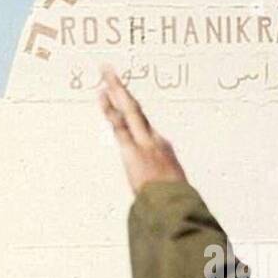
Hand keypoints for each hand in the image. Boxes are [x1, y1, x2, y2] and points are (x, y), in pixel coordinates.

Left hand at [98, 64, 187, 195]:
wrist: (175, 207)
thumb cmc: (175, 201)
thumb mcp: (171, 187)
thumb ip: (161, 180)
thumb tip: (156, 185)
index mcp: (162, 148)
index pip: (143, 125)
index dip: (131, 109)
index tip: (122, 97)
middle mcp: (155, 140)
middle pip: (136, 109)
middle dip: (121, 89)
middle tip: (109, 70)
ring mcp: (144, 143)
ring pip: (128, 110)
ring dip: (116, 90)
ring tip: (105, 74)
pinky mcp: (134, 150)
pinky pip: (120, 125)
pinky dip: (110, 108)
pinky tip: (102, 95)